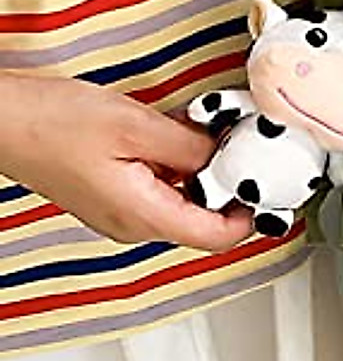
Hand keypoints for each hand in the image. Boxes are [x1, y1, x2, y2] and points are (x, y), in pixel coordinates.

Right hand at [0, 73, 252, 250]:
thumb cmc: (51, 123)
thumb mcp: (136, 126)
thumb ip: (191, 146)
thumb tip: (228, 156)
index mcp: (143, 215)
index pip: (218, 237)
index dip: (253, 214)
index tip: (273, 186)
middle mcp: (133, 222)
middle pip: (205, 217)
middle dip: (231, 182)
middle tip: (247, 143)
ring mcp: (122, 210)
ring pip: (185, 198)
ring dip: (205, 168)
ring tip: (213, 130)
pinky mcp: (113, 192)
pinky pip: (163, 185)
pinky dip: (180, 162)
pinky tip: (180, 131)